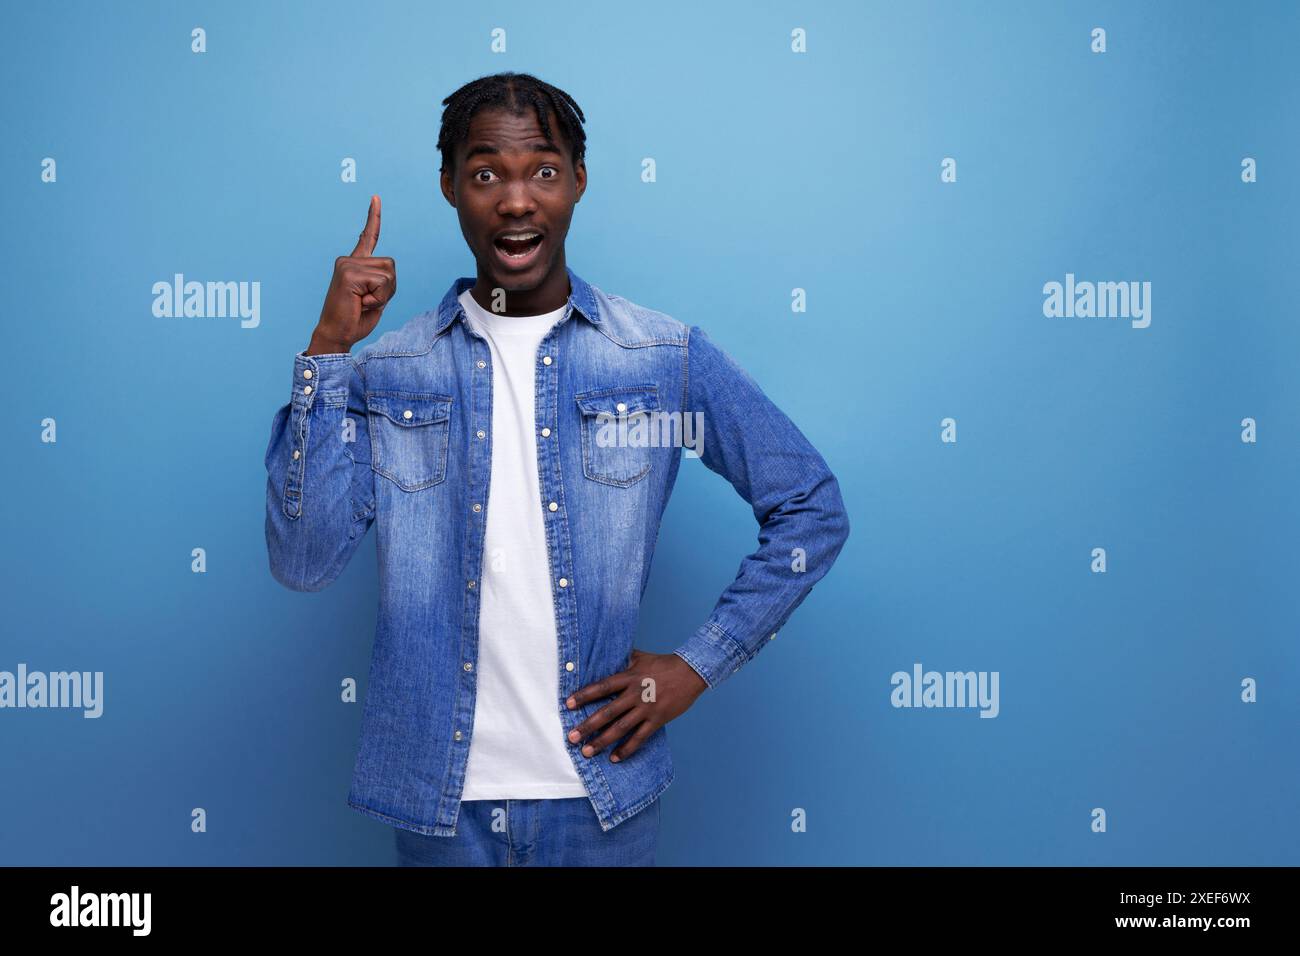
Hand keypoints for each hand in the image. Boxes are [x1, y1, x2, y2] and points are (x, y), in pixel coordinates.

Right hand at [307, 194, 396, 353]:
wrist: (337, 335)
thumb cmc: (355, 320)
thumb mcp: (375, 298)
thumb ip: (381, 282)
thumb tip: (386, 272)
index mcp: (354, 265)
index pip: (367, 237)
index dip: (373, 218)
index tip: (376, 198)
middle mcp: (348, 260)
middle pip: (391, 265)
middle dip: (388, 289)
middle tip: (368, 302)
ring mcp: (346, 265)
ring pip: (388, 274)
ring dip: (383, 294)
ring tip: (363, 303)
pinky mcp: (348, 273)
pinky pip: (381, 283)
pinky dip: (378, 298)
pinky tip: (361, 304)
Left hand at [565, 649, 707, 761]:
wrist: (691, 672)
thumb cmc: (664, 664)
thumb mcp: (640, 657)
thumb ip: (622, 659)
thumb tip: (604, 655)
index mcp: (629, 677)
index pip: (602, 687)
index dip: (585, 695)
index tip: (568, 704)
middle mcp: (636, 694)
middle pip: (608, 712)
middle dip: (588, 726)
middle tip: (571, 737)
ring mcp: (647, 708)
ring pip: (621, 728)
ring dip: (602, 741)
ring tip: (587, 751)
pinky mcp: (658, 719)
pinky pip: (640, 737)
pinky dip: (627, 749)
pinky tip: (614, 758)